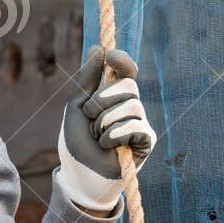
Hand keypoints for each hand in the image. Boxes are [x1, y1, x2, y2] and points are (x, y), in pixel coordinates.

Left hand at [56, 45, 156, 214]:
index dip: (122, 60)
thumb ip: (87, 79)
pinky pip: (134, 125)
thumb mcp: (77, 106)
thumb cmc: (77, 142)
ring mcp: (141, 122)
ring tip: (97, 137)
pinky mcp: (147, 140)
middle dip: (101, 101)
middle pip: (128, 85)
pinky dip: (113, 135)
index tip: (110, 56)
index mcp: (115, 96)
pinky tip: (107, 147)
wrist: (80, 174)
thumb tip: (98, 48)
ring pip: (131, 105)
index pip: (127, 70)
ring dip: (104, 122)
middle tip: (90, 118)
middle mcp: (131, 106)